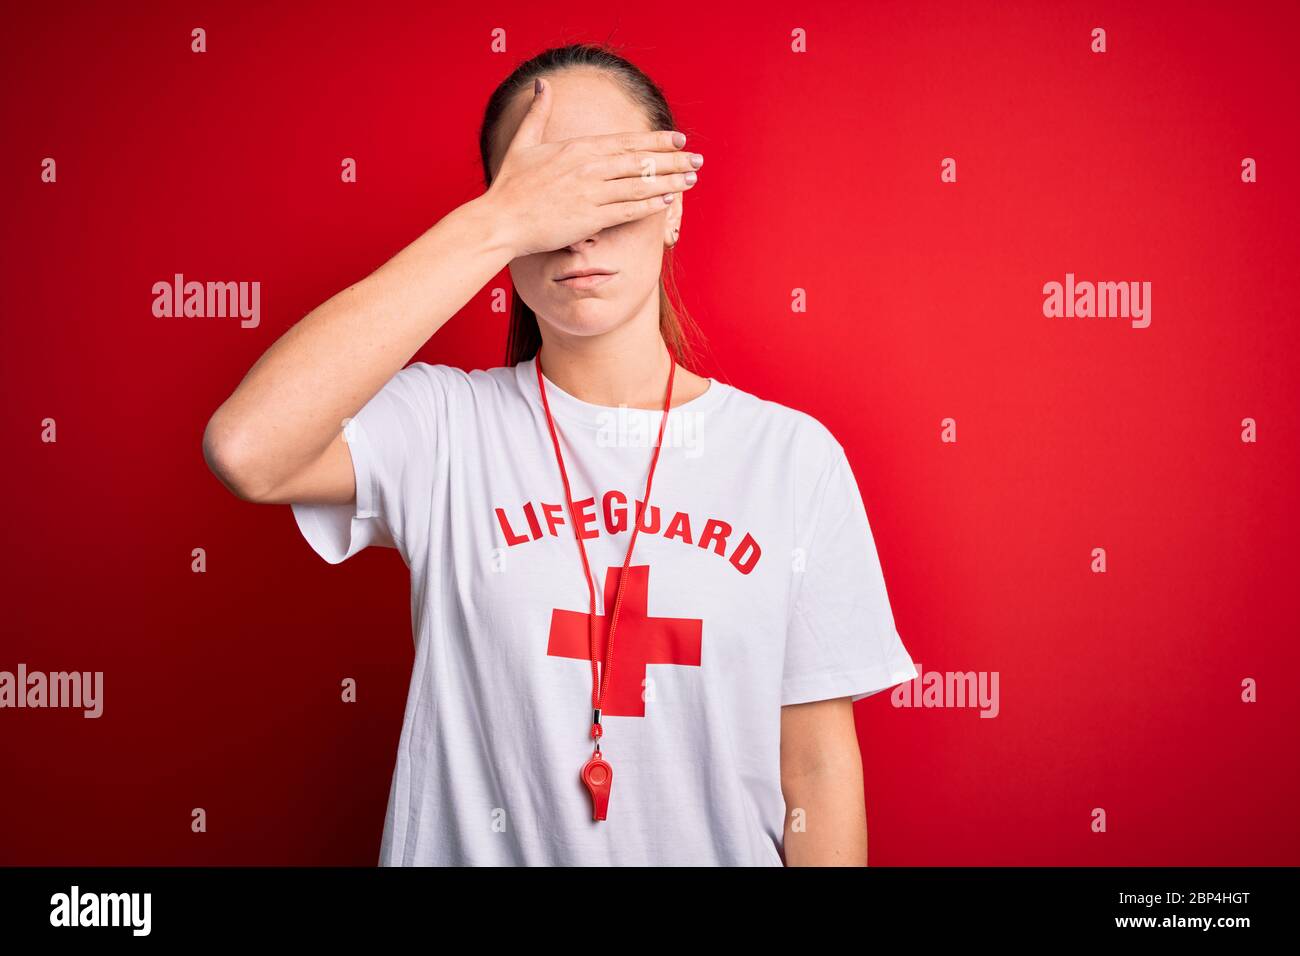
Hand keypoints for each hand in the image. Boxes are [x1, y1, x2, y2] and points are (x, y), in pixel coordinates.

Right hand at [483, 77, 701, 258]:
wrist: (501, 220)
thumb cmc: (510, 185)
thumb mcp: (523, 142)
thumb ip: (538, 114)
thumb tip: (542, 85)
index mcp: (578, 148)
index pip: (626, 141)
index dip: (656, 141)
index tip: (679, 139)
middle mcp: (589, 167)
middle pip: (640, 161)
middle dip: (672, 159)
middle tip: (698, 159)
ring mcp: (591, 193)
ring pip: (639, 184)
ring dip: (669, 181)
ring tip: (690, 179)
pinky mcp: (590, 218)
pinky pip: (627, 210)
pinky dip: (649, 204)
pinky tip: (667, 200)